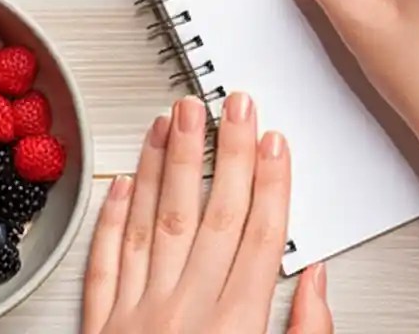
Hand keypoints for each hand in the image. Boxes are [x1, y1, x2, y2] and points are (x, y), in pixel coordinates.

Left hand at [81, 94, 331, 333]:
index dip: (272, 183)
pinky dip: (115, 219)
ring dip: (167, 165)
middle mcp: (183, 315)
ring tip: (174, 120)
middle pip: (213, 216)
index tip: (274, 143)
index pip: (260, 237)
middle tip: (231, 107)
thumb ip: (306, 333)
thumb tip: (317, 283)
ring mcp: (137, 316)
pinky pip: (105, 262)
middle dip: (227, 153)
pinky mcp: (101, 327)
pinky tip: (124, 181)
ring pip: (155, 224)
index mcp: (234, 329)